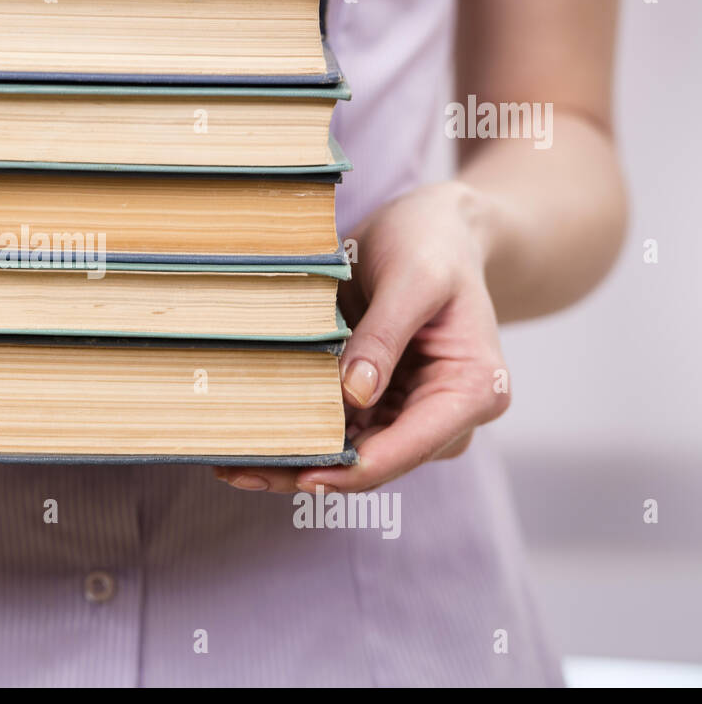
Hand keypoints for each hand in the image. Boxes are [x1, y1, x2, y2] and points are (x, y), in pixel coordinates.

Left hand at [214, 181, 510, 492]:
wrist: (436, 229)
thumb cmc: (432, 245)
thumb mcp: (413, 278)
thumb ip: (385, 336)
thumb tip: (353, 395)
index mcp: (474, 391)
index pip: (410, 446)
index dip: (355, 469)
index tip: (302, 474)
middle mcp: (448, 417)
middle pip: (375, 463)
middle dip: (310, 471)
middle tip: (239, 471)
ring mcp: (413, 415)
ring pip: (350, 457)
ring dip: (294, 460)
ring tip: (229, 462)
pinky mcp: (382, 404)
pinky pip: (340, 432)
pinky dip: (300, 435)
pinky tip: (249, 437)